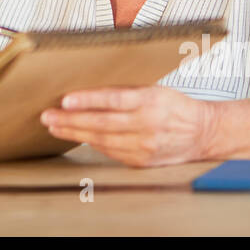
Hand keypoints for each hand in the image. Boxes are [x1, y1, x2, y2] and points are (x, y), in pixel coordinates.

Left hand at [39, 85, 217, 167]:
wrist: (202, 133)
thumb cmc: (174, 106)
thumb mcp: (154, 89)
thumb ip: (125, 91)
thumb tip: (89, 89)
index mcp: (150, 101)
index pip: (113, 100)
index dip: (87, 101)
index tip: (65, 101)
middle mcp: (147, 125)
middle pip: (101, 124)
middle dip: (70, 120)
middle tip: (48, 116)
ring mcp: (144, 145)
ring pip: (102, 140)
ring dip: (74, 133)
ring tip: (55, 127)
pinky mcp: (141, 160)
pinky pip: (110, 151)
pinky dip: (91, 144)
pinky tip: (76, 137)